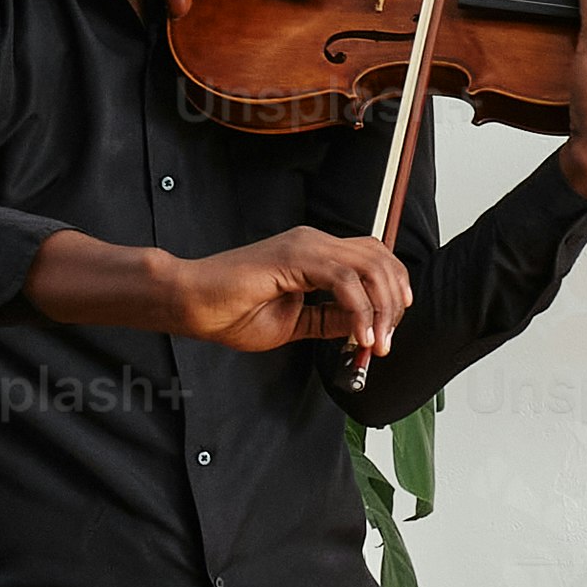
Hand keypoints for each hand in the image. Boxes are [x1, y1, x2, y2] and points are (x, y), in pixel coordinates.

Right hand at [169, 225, 412, 361]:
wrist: (192, 304)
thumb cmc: (231, 312)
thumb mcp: (297, 323)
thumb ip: (330, 319)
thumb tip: (362, 326)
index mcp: (316, 253)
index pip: (373, 259)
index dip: (392, 291)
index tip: (389, 329)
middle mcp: (314, 243)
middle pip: (380, 258)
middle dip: (394, 302)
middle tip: (386, 340)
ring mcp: (305, 246)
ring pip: (369, 266)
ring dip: (381, 309)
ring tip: (376, 343)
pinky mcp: (293, 257)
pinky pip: (344, 280)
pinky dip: (359, 311)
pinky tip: (358, 335)